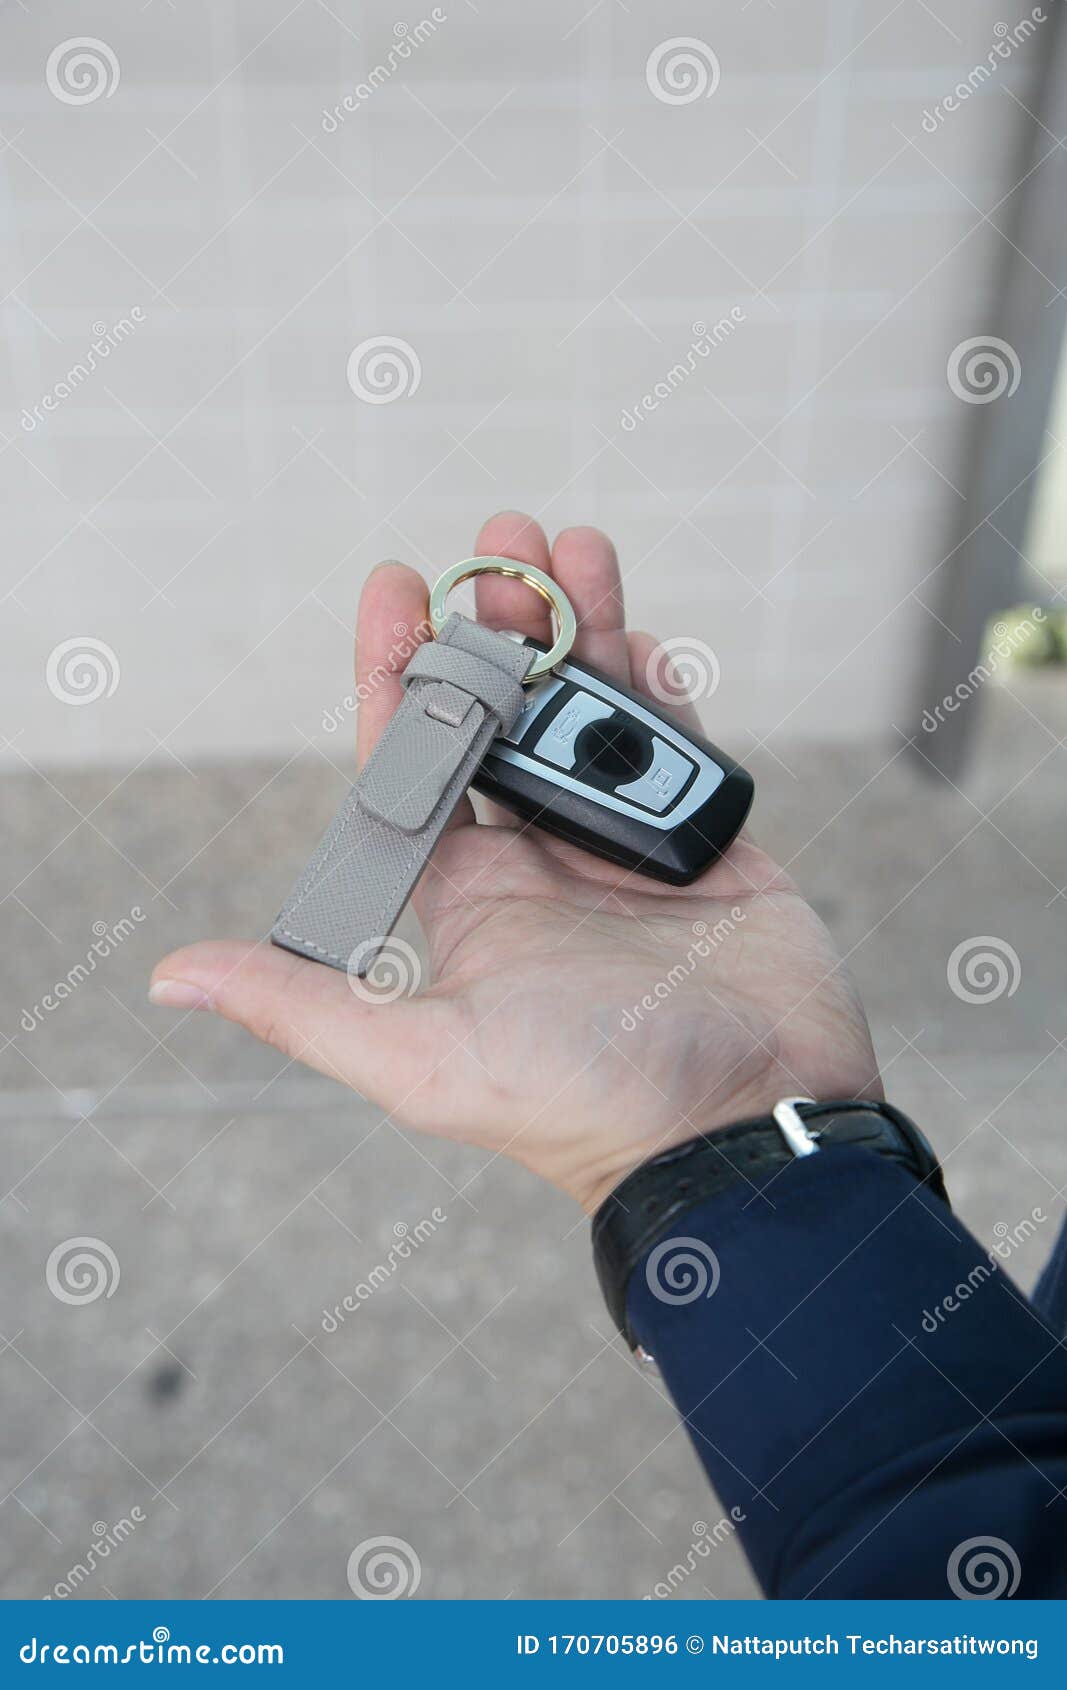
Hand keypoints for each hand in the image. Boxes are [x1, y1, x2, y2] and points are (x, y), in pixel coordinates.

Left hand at [150, 513, 881, 1210]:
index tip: (394, 585)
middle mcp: (542, 863)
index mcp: (471, 897)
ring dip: (581, 628)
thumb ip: (303, 1006)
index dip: (400, 671)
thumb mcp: (424, 1061)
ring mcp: (626, 849)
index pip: (416, 762)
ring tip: (569, 546)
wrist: (745, 1130)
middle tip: (498, 541)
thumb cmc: (586, 1106)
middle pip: (508, 716)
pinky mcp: (710, 846)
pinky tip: (642, 637)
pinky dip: (659, 689)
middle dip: (499, 625)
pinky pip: (678, 746)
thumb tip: (171, 975)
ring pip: (592, 713)